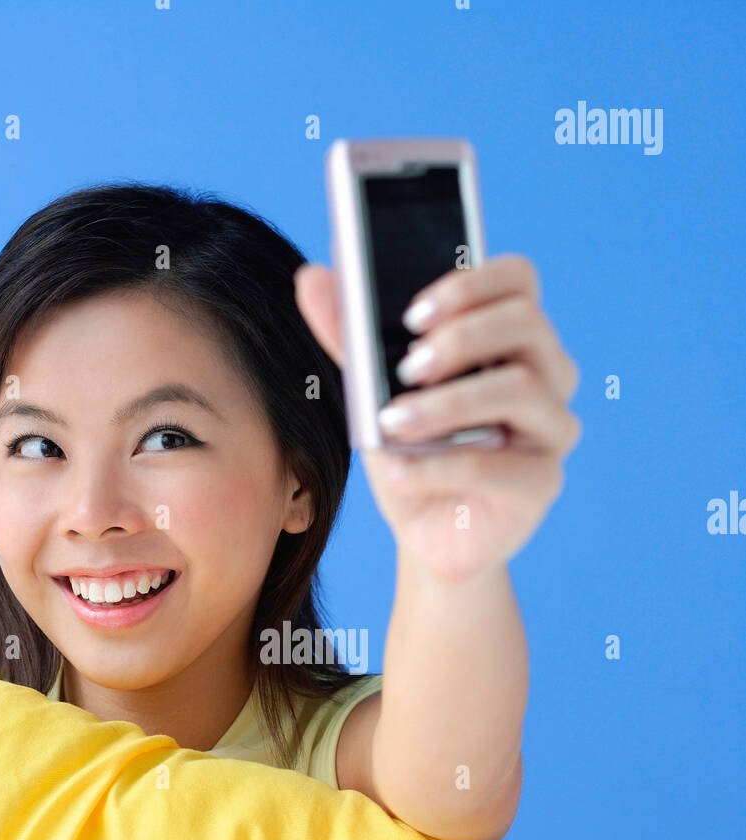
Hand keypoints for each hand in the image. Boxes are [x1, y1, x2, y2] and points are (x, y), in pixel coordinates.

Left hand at [294, 254, 580, 584]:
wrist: (428, 535)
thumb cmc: (413, 454)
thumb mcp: (374, 394)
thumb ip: (351, 339)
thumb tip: (313, 278)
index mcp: (513, 339)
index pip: (517, 280)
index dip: (469, 285)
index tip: (412, 315)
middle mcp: (547, 375)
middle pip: (525, 324)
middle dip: (460, 339)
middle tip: (405, 369)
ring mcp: (552, 429)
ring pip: (518, 389)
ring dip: (446, 404)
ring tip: (390, 423)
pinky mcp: (541, 483)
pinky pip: (494, 464)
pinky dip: (435, 466)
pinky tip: (395, 472)